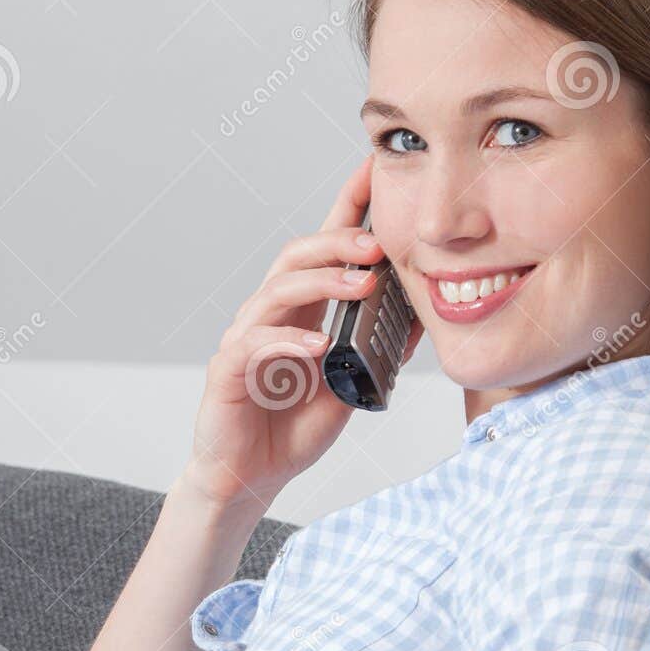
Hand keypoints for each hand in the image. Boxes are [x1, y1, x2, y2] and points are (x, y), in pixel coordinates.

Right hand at [182, 153, 422, 509]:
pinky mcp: (227, 372)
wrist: (250, 478)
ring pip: (276, 290)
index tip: (374, 172)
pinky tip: (317, 346)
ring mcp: (245, 341)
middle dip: (337, 241)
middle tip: (378, 244)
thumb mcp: (351, 386)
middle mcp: (270, 317)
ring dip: (321, 282)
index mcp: (301, 312)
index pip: (322, 249)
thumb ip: (375, 352)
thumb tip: (421, 319)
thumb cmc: (291, 429)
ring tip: (360, 284)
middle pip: (295, 256)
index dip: (345, 208)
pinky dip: (287, 341)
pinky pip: (254, 345)